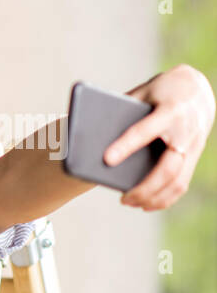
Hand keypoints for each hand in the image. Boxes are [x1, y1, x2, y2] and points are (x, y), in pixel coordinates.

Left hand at [102, 63, 214, 210]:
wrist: (197, 88)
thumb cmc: (162, 90)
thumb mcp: (143, 91)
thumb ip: (124, 109)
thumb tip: (94, 130)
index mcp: (170, 111)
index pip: (145, 131)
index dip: (126, 146)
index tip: (106, 160)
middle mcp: (186, 130)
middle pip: (167, 168)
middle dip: (144, 188)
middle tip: (122, 199)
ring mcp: (195, 145)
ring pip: (178, 181)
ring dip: (154, 197)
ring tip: (130, 203)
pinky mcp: (196, 155)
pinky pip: (183, 182)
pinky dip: (166, 198)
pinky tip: (147, 204)